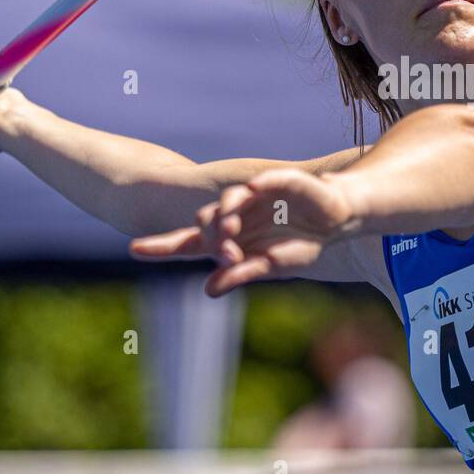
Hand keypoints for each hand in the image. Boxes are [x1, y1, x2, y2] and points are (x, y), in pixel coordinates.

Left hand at [129, 167, 355, 296]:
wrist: (339, 221)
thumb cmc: (303, 245)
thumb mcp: (271, 267)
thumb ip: (240, 275)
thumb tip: (208, 290)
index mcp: (231, 240)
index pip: (188, 244)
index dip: (162, 246)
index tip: (134, 249)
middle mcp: (237, 216)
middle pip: (206, 223)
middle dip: (212, 238)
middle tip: (229, 253)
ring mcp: (255, 198)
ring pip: (227, 201)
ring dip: (224, 215)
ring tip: (232, 230)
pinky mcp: (279, 184)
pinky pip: (264, 183)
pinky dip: (258, 186)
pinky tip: (254, 190)